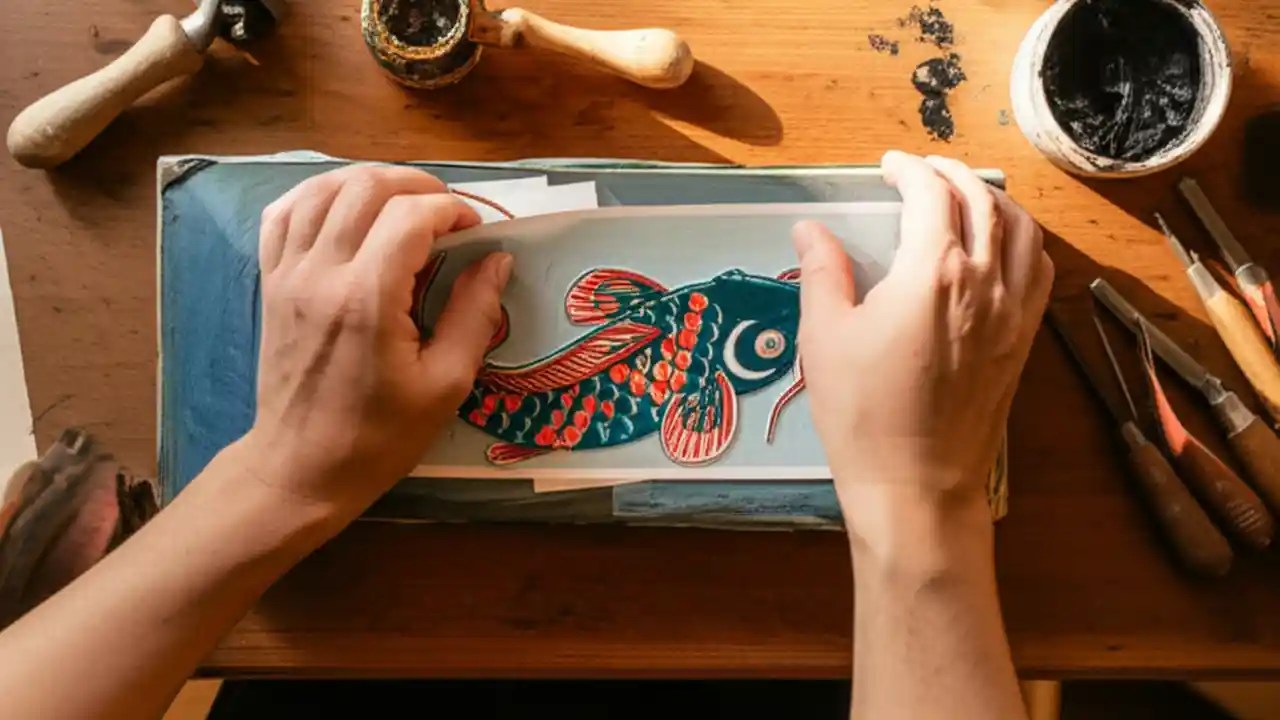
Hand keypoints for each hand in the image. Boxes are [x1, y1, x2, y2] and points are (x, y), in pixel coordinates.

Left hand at [242, 165, 510, 524]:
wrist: (301, 468)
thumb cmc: (379, 437)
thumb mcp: (446, 384)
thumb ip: (474, 314)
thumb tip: (496, 260)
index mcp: (368, 300)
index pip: (412, 215)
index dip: (452, 210)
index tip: (475, 232)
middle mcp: (322, 273)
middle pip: (367, 186)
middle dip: (416, 185)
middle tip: (446, 211)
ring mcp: (288, 273)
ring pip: (323, 188)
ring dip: (369, 182)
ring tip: (402, 202)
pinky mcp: (270, 281)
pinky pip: (284, 213)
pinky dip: (318, 195)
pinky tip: (345, 207)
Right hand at [795, 151, 1051, 532]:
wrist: (918, 485)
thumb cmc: (863, 414)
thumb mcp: (825, 337)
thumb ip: (823, 272)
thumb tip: (810, 229)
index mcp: (932, 272)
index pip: (932, 193)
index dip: (910, 169)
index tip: (889, 166)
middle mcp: (985, 281)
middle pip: (982, 200)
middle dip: (951, 173)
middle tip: (921, 172)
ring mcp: (1013, 311)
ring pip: (1022, 229)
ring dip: (994, 200)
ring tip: (965, 196)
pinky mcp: (1024, 340)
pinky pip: (1040, 270)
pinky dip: (1024, 240)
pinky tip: (1003, 246)